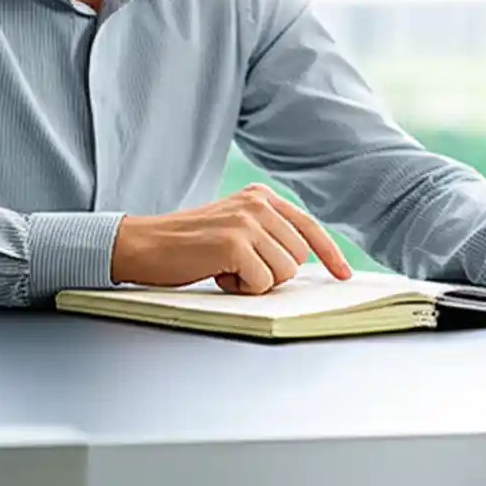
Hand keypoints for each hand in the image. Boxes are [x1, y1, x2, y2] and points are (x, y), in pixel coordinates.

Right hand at [111, 183, 351, 293]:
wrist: (142, 245)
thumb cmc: (188, 245)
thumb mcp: (235, 228)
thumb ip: (268, 235)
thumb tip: (306, 262)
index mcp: (261, 197)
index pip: (309, 226)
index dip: (330, 253)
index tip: (343, 274)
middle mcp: (259, 204)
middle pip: (299, 256)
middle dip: (273, 273)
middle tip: (238, 268)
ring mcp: (247, 222)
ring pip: (285, 271)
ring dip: (257, 282)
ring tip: (226, 270)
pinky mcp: (234, 243)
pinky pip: (262, 282)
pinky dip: (242, 289)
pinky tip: (218, 275)